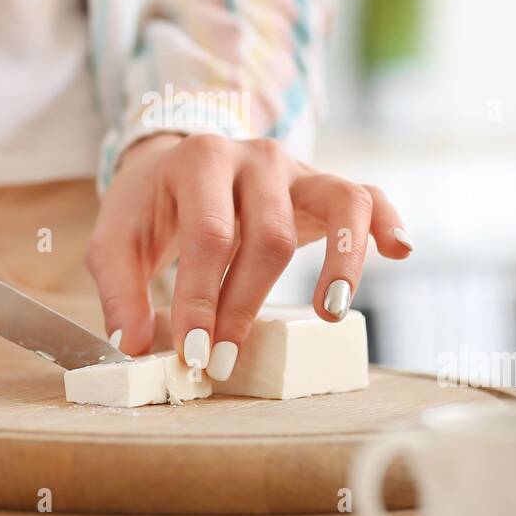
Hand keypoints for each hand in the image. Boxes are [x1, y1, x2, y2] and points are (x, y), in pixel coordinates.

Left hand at [87, 133, 413, 380]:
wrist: (175, 160)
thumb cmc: (150, 206)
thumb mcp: (115, 239)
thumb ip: (119, 290)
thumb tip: (135, 344)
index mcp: (200, 161)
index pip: (210, 235)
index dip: (203, 298)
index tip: (194, 352)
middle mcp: (256, 157)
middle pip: (268, 234)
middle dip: (247, 303)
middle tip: (224, 358)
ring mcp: (297, 168)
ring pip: (339, 203)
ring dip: (342, 261)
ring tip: (330, 313)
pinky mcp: (323, 185)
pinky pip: (368, 196)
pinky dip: (388, 221)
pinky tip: (399, 252)